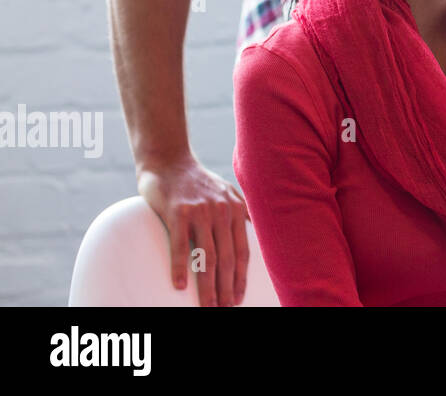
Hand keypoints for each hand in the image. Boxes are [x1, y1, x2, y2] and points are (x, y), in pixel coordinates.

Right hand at [138, 153, 249, 305]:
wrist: (169, 160)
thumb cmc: (196, 180)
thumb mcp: (226, 190)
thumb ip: (240, 208)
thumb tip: (254, 227)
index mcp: (234, 209)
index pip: (242, 250)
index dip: (241, 276)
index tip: (240, 296)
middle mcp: (220, 211)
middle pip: (227, 257)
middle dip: (227, 286)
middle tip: (225, 308)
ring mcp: (199, 212)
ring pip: (206, 255)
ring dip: (207, 284)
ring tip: (208, 305)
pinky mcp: (177, 212)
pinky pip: (179, 244)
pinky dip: (179, 266)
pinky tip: (180, 285)